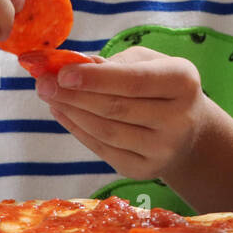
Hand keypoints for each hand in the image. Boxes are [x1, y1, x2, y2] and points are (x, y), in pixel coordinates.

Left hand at [34, 46, 222, 180]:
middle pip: (116, 108)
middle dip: (74, 95)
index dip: (95, 78)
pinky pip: (103, 149)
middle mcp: (179, 119)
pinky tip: (62, 113)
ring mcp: (163, 149)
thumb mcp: (147, 62)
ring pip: (106, 131)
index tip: (61, 72)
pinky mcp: (145, 170)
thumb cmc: (160, 84)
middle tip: (43, 83)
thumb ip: (112, 62)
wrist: (189, 130)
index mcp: (183, 81)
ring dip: (71, 112)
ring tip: (49, 95)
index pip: (134, 81)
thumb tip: (68, 65)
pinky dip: (77, 130)